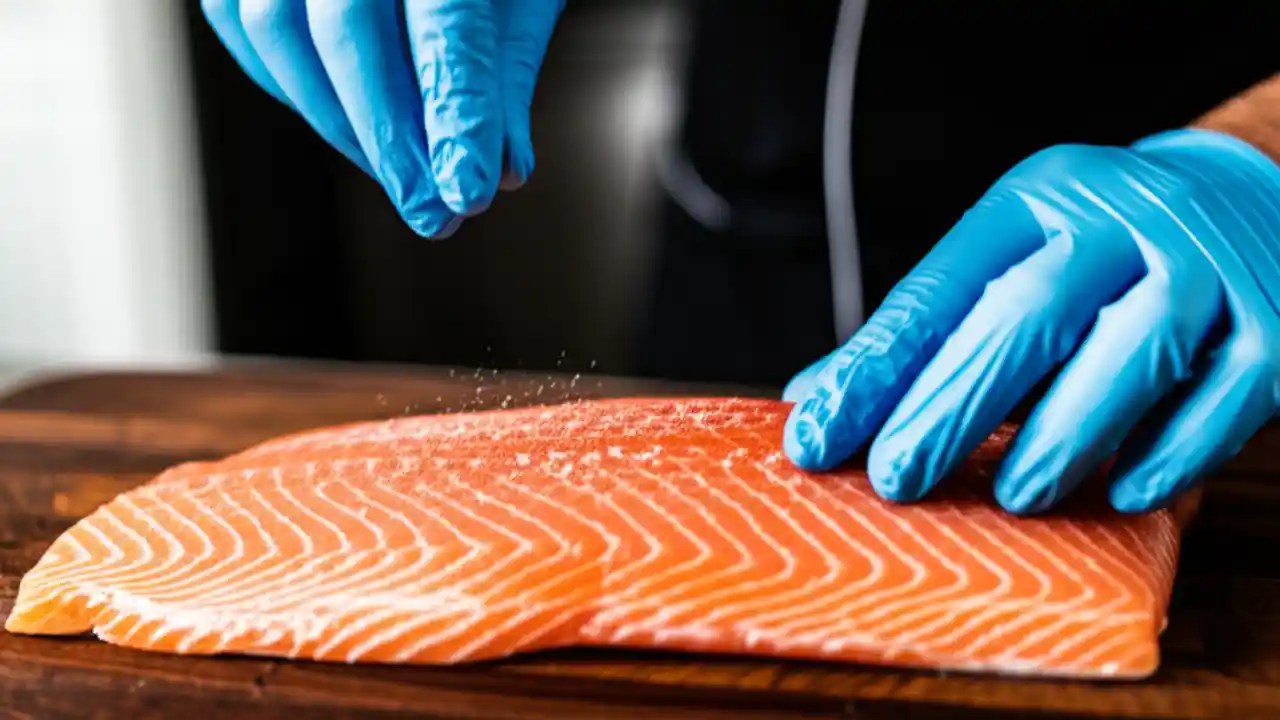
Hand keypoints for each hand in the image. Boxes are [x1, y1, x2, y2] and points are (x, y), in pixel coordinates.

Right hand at [201, 0, 563, 237]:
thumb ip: (501, 75)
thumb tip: (501, 171)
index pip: (446, 23)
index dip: (456, 113)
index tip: (469, 192)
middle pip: (346, 23)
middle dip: (386, 133)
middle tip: (430, 211)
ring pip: (275, 24)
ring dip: (335, 121)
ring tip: (396, 175)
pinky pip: (238, 18)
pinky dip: (286, 84)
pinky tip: (342, 123)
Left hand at [784, 129, 1279, 513]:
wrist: (1253, 190)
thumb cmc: (1105, 249)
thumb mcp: (1015, 257)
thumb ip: (928, 332)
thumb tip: (815, 400)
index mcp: (1037, 202)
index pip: (940, 289)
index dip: (874, 369)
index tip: (815, 435)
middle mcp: (1120, 220)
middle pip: (1026, 315)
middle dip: (953, 403)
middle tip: (895, 479)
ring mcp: (1206, 267)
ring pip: (1133, 352)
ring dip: (1066, 434)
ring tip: (1013, 496)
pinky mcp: (1278, 322)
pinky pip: (1227, 394)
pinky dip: (1176, 450)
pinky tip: (1128, 491)